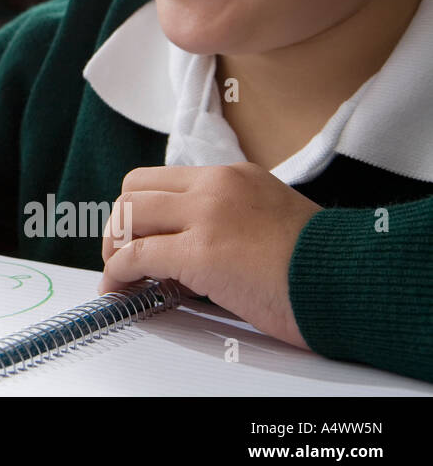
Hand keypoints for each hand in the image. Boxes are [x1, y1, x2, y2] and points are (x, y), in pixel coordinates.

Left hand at [100, 162, 323, 348]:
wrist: (352, 280)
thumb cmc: (321, 264)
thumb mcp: (270, 219)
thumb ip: (229, 221)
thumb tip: (188, 250)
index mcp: (234, 176)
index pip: (164, 179)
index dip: (143, 209)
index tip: (140, 235)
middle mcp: (215, 186)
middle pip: (135, 190)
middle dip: (120, 224)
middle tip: (122, 253)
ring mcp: (206, 216)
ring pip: (128, 215)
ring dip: (115, 245)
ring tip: (121, 273)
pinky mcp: (200, 252)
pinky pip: (136, 255)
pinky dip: (118, 273)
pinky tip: (119, 289)